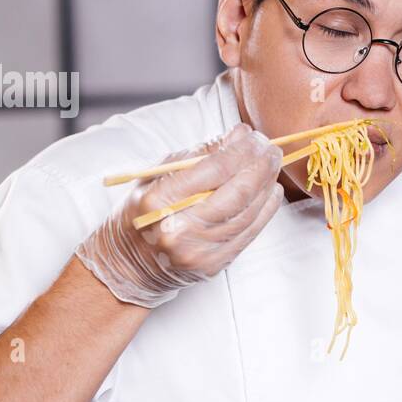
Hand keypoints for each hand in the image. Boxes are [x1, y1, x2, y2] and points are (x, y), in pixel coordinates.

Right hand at [76, 123, 283, 307]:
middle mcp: (180, 229)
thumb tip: (238, 135)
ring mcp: (199, 251)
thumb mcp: (155, 176)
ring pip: (247, 213)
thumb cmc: (140, 214)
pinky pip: (248, 234)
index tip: (251, 135)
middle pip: (236, 193)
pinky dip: (265, 210)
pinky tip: (271, 192)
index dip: (240, 149)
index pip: (214, 169)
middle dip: (260, 166)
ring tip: (272, 166)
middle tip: (271, 148)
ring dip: (266, 186)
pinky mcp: (214, 265)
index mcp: (159, 201)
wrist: (128, 266)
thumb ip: (196, 155)